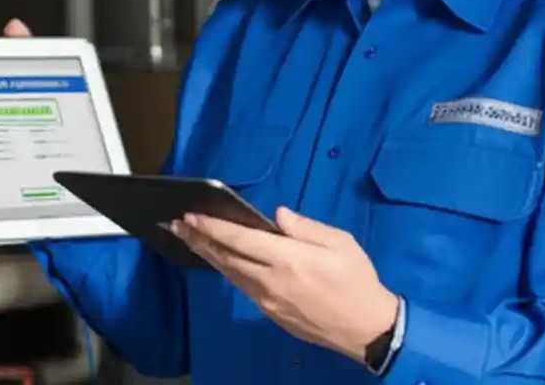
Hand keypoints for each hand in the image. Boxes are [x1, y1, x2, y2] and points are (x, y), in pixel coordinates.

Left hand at [174, 207, 398, 363]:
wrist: (366, 328)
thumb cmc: (356, 280)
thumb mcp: (340, 243)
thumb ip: (305, 228)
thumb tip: (277, 216)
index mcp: (287, 259)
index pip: (239, 240)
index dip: (212, 226)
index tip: (190, 215)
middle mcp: (270, 281)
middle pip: (226, 257)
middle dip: (199, 239)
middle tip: (178, 224)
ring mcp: (268, 301)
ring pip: (230, 274)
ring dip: (208, 255)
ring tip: (191, 239)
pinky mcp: (271, 314)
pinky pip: (242, 287)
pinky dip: (227, 270)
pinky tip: (221, 261)